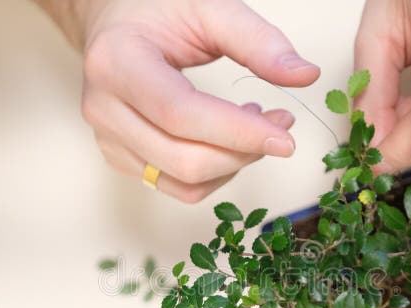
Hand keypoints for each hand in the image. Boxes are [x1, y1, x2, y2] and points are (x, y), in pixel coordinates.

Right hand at [69, 0, 319, 202]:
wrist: (113, 20)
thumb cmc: (158, 9)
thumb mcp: (209, 7)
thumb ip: (258, 41)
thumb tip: (306, 76)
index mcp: (117, 63)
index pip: (181, 115)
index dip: (238, 132)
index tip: (286, 136)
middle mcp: (104, 109)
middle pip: (184, 159)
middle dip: (243, 152)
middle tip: (280, 126)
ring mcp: (109, 139)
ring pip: (183, 182)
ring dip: (233, 165)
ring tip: (254, 127)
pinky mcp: (120, 158)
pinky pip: (177, 187)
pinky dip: (215, 173)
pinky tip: (227, 141)